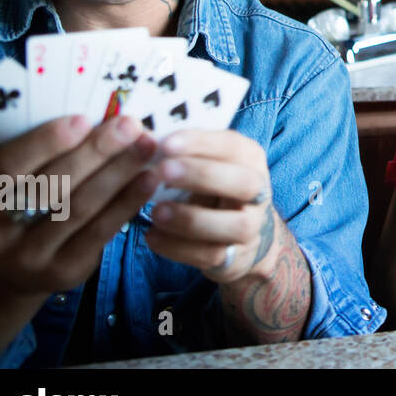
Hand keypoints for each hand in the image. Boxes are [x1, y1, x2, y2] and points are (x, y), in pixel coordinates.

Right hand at [0, 115, 158, 295]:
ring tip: (146, 146)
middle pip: (50, 187)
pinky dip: (127, 202)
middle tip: (130, 126)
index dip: (45, 143)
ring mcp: (26, 258)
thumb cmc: (11, 206)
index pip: (7, 168)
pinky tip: (148, 179)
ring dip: (118, 173)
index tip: (83, 119)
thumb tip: (92, 118)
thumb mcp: (3, 183)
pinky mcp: (62, 273)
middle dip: (95, 152)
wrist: (7, 270)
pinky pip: (100, 231)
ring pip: (79, 208)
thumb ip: (32, 156)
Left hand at [145, 130, 280, 283]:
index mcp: (250, 159)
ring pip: (236, 225)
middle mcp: (258, 192)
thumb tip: (138, 138)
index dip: (201, 144)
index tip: (165, 143)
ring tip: (156, 212)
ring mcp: (250, 226)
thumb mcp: (205, 164)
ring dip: (193, 218)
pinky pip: (211, 255)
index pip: (233, 146)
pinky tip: (152, 236)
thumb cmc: (212, 189)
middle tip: (163, 171)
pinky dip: (178, 247)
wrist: (242, 236)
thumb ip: (180, 153)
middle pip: (243, 183)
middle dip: (203, 175)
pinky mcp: (234, 258)